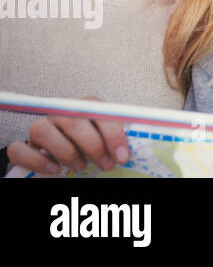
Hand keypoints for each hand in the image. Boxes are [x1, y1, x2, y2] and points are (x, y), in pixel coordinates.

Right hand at [5, 96, 128, 174]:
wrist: (63, 155)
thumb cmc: (89, 146)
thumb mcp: (106, 141)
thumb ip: (116, 142)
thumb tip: (129, 153)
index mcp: (85, 108)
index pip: (99, 111)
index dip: (113, 134)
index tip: (123, 156)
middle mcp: (61, 113)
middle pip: (73, 120)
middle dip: (93, 145)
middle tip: (106, 165)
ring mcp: (40, 128)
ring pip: (42, 130)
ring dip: (65, 151)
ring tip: (80, 166)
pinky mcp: (23, 145)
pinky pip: (19, 148)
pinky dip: (36, 160)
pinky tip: (54, 169)